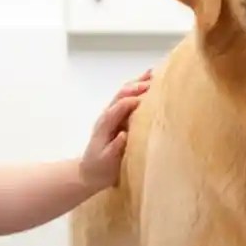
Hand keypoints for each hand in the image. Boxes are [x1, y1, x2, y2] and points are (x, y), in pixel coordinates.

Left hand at [79, 68, 150, 189]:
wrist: (90, 171)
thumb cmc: (101, 168)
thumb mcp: (107, 161)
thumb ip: (115, 148)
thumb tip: (124, 134)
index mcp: (105, 124)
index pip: (119, 107)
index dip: (133, 100)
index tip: (149, 98)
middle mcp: (108, 115)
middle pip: (122, 94)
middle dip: (137, 86)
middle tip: (155, 81)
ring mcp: (112, 114)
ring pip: (125, 92)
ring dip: (138, 82)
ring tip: (154, 74)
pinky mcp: (118, 116)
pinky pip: (128, 97)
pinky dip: (138, 87)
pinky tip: (149, 81)